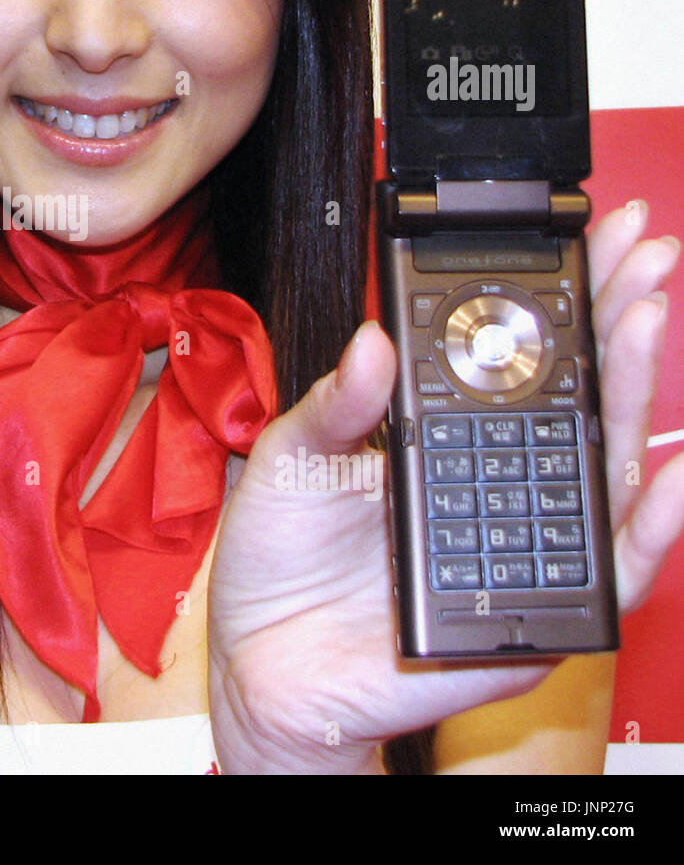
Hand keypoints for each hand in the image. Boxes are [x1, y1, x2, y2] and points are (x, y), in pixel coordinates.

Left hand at [208, 203, 683, 772]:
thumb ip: (337, 406)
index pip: (517, 367)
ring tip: (648, 324)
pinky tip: (667, 474)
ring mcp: (514, 549)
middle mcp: (490, 491)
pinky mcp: (524, 619)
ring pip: (601, 473)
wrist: (260, 661)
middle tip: (645, 254)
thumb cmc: (278, 560)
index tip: (592, 242)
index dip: (558, 306)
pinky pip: (599, 577)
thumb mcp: (292, 460)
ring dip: (633, 399)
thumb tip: (374, 341)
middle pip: (576, 403)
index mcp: (438, 445)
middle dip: (619, 324)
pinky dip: (644, 529)